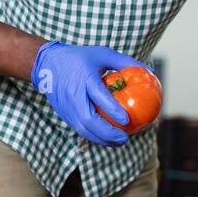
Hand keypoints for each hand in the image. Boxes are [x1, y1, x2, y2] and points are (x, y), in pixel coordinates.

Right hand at [31, 41, 150, 146]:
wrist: (47, 63)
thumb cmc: (79, 57)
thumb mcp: (102, 54)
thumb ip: (125, 62)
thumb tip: (150, 71)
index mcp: (84, 78)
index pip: (98, 97)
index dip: (112, 110)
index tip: (127, 120)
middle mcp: (74, 95)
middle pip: (88, 120)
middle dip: (107, 133)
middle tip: (125, 138)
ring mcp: (67, 107)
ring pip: (83, 129)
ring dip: (101, 139)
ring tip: (119, 142)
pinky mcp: (64, 114)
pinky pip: (79, 129)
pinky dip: (94, 136)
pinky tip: (107, 138)